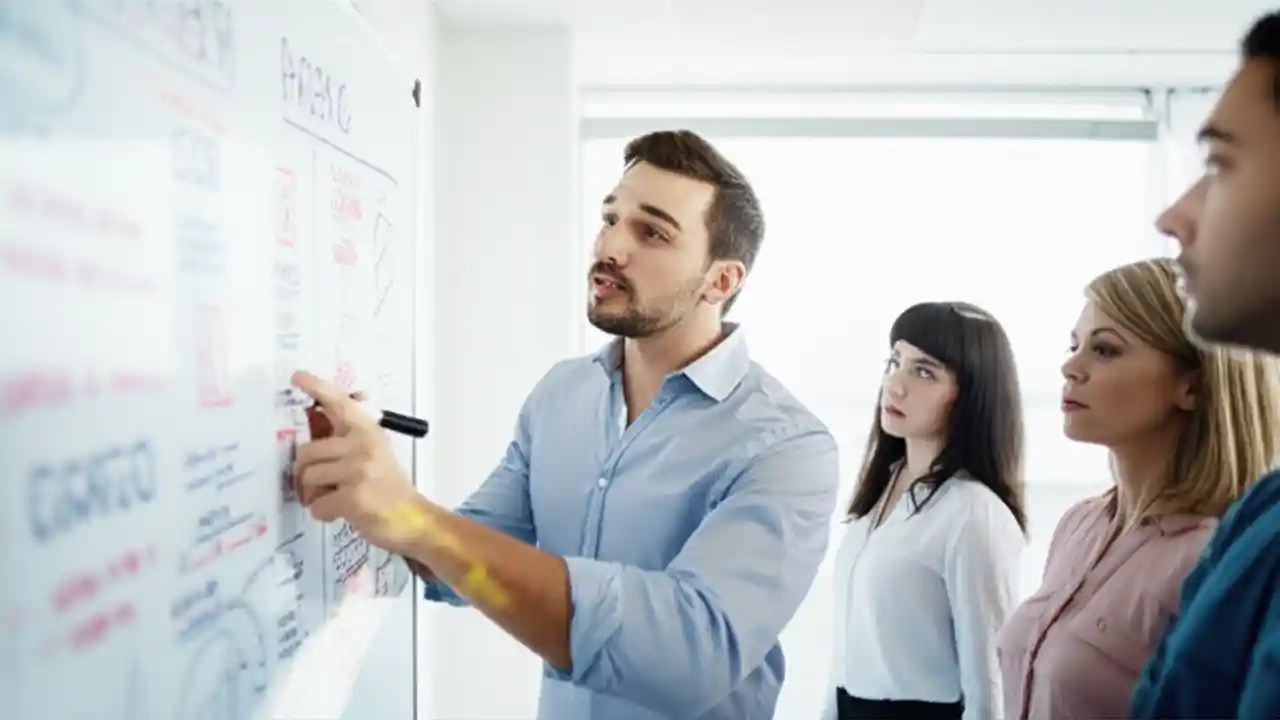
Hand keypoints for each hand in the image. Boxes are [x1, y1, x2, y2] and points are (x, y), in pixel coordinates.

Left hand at [291, 370, 421, 553]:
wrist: (415, 520)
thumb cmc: (388, 489)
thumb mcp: (371, 454)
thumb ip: (344, 438)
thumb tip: (316, 416)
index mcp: (368, 431)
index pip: (340, 404)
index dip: (317, 388)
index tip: (297, 376)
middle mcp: (364, 445)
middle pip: (307, 451)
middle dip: (305, 474)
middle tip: (319, 487)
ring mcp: (360, 470)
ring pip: (309, 478)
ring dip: (314, 496)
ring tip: (334, 501)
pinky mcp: (355, 497)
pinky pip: (317, 504)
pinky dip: (322, 513)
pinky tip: (339, 514)